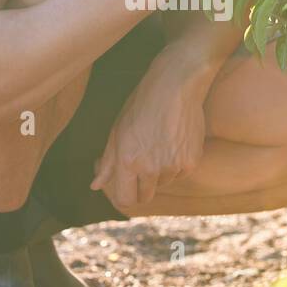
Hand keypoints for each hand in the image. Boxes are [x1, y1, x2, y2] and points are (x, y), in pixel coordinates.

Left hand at [89, 54, 207, 209]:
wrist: (176, 86)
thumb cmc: (142, 106)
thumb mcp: (117, 131)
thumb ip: (107, 163)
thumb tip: (95, 185)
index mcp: (128, 162)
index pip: (125, 200)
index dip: (124, 197)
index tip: (125, 190)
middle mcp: (151, 169)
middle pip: (145, 197)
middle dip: (140, 186)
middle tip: (141, 164)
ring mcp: (173, 166)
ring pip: (163, 183)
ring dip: (159, 172)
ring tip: (159, 144)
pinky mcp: (191, 162)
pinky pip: (179, 174)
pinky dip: (176, 164)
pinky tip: (173, 141)